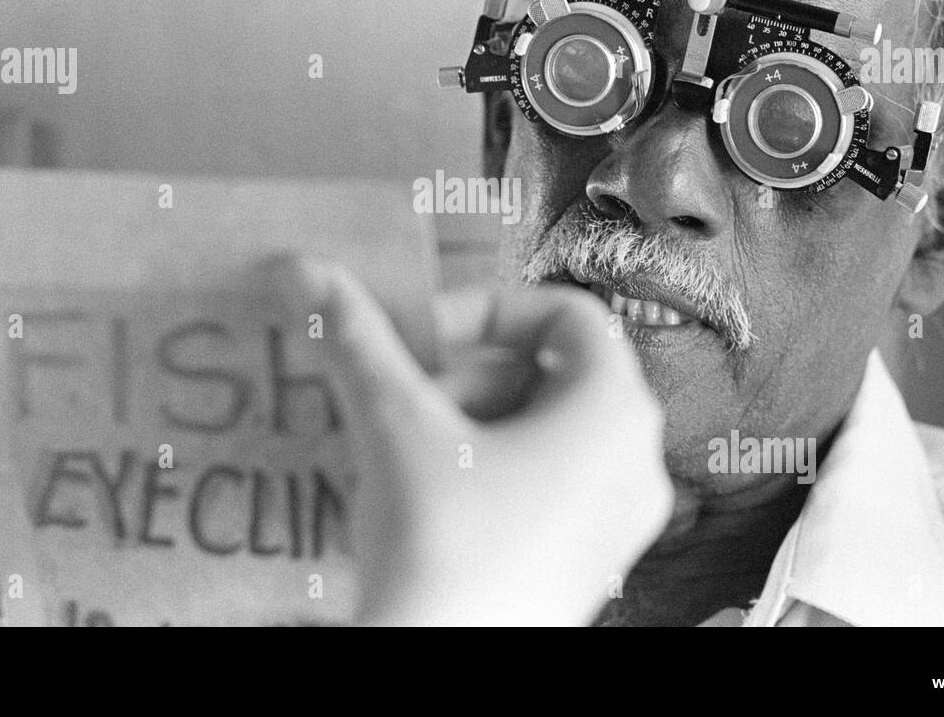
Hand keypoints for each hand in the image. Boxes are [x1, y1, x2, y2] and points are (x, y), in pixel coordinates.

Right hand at [249, 254, 672, 625]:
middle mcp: (634, 463)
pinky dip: (485, 471)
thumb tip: (309, 270)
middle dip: (465, 374)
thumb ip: (358, 340)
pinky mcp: (587, 562)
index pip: (569, 315)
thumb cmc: (445, 555)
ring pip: (542, 431)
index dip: (488, 311)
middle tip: (406, 403)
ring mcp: (616, 520)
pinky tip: (430, 500)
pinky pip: (544, 484)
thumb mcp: (397, 428)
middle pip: (551, 373)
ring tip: (410, 456)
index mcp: (615, 414)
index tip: (425, 341)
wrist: (441, 673)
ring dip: (468, 424)